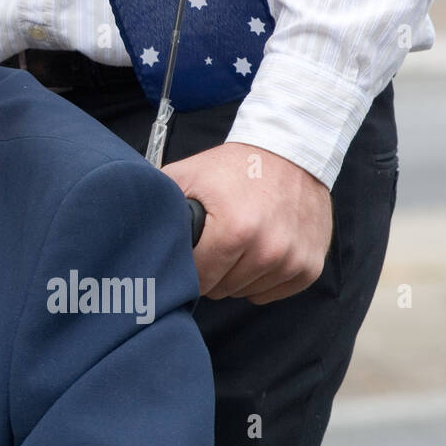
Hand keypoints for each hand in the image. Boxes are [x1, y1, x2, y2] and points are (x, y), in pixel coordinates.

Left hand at [162, 141, 331, 303]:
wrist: (290, 152)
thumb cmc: (234, 166)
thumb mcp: (187, 175)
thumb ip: (160, 206)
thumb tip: (134, 232)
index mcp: (235, 230)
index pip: (198, 278)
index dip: (188, 266)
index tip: (189, 251)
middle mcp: (268, 250)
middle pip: (221, 289)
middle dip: (211, 271)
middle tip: (213, 243)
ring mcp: (293, 260)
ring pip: (246, 293)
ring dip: (236, 276)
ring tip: (236, 243)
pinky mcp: (311, 266)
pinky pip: (273, 293)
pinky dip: (262, 279)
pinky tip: (257, 251)